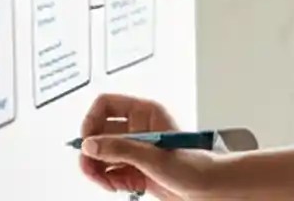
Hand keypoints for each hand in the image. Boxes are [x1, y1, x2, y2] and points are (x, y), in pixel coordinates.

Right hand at [78, 93, 232, 199]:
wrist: (205, 188)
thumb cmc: (192, 166)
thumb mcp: (153, 156)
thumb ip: (121, 149)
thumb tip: (91, 145)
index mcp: (145, 113)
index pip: (106, 104)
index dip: (92, 121)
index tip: (88, 142)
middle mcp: (137, 128)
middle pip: (98, 132)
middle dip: (92, 153)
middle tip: (91, 170)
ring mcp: (134, 148)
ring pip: (100, 154)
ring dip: (98, 170)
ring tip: (109, 183)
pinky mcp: (134, 166)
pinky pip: (108, 170)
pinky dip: (108, 180)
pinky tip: (121, 187)